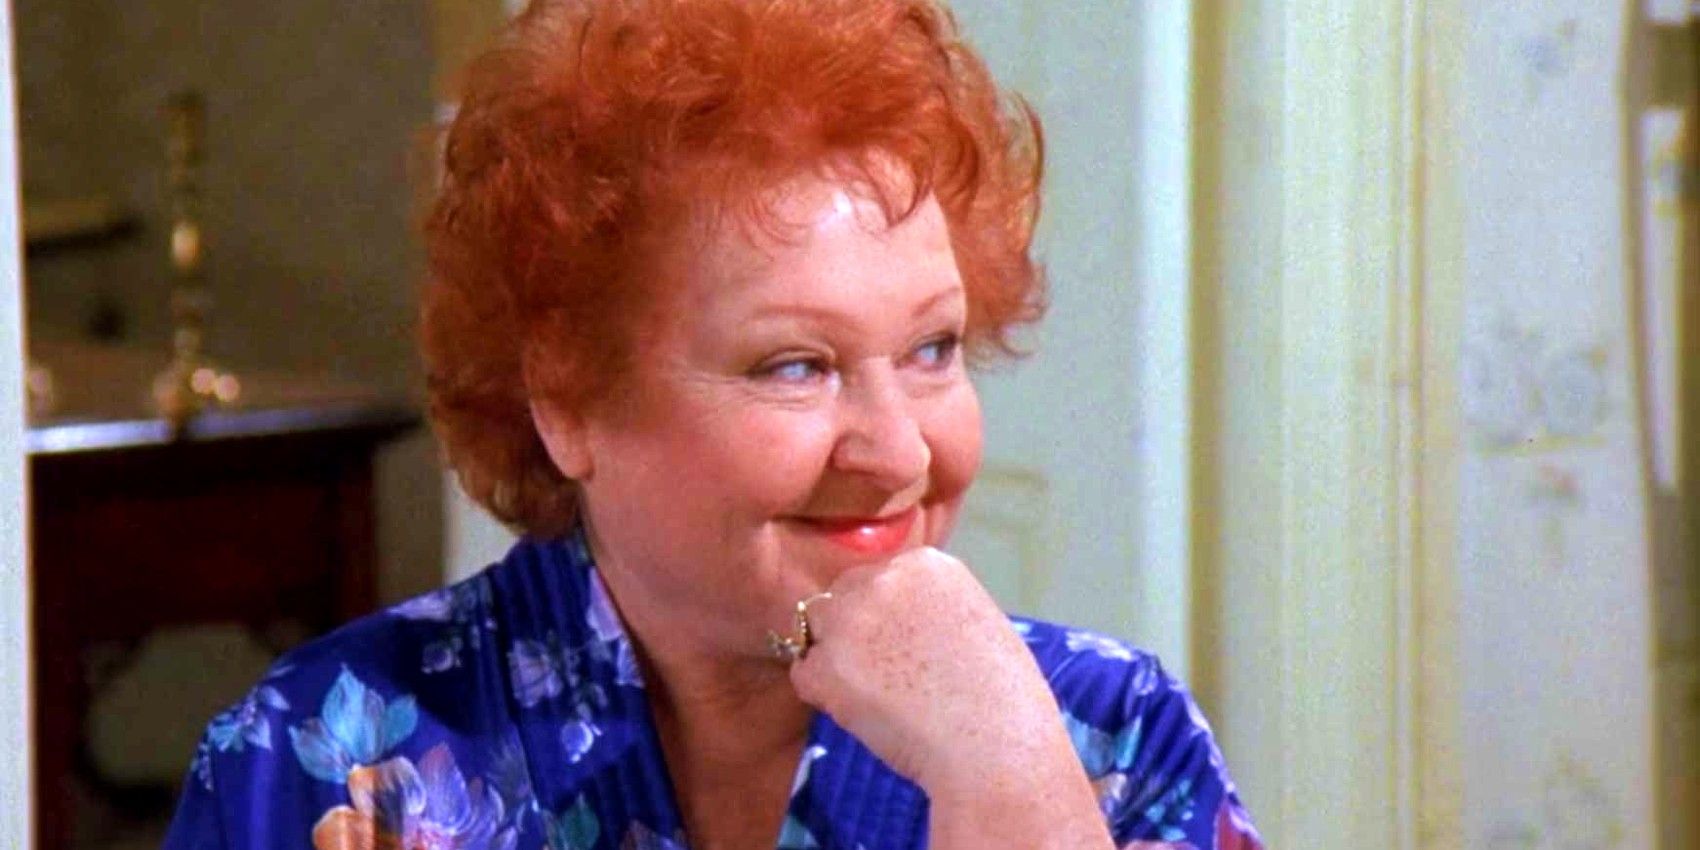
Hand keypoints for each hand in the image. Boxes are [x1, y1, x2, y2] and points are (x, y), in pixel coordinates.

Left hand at [785, 547, 1066, 792]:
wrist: (996, 744)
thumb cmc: (1002, 696)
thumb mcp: (974, 620)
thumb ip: (928, 607)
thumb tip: (894, 624)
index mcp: (925, 563)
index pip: (877, 578)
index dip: (886, 618)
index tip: (910, 649)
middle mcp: (882, 578)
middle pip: (841, 597)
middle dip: (855, 632)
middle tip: (889, 676)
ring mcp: (850, 619)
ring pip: (816, 632)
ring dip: (835, 660)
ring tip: (877, 696)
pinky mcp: (827, 666)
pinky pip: (804, 675)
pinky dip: (825, 697)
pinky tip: (865, 714)